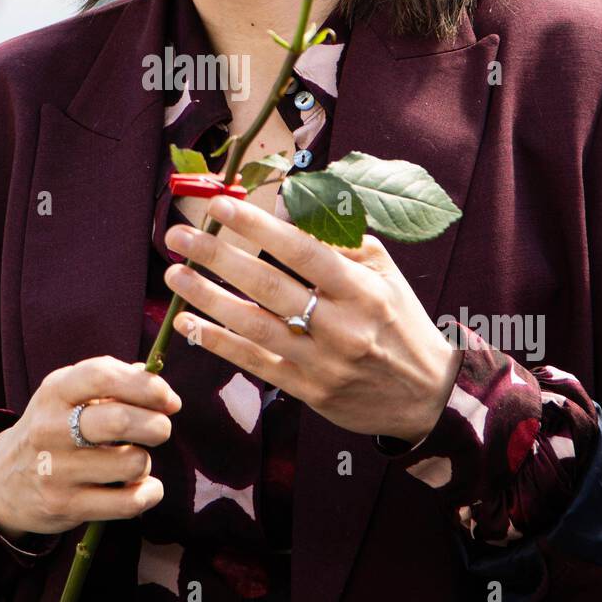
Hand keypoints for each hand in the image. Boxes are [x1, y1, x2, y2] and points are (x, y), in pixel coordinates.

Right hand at [0, 357, 181, 540]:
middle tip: (161, 429)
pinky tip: (144, 487)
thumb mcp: (69, 395)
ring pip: (130, 463)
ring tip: (135, 460)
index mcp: (55, 391)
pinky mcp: (66, 506)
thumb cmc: (54, 427)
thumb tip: (158, 383)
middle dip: (156, 425)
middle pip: (119, 421)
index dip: (145, 385)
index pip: (102, 375)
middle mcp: (51, 428)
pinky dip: (149, 493)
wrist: (3, 480)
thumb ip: (112, 383)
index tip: (168, 399)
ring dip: (146, 462)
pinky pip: (127, 502)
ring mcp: (56, 470)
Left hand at [163, 196, 461, 444]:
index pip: (302, 252)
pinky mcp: (307, 390)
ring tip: (174, 275)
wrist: (426, 395)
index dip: (259, 228)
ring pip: (253, 326)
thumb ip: (341, 244)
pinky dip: (218, 342)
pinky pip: (254, 363)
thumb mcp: (385, 275)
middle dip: (217, 258)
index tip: (222, 206)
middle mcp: (340, 326)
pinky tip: (188, 323)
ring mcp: (321, 362)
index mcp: (361, 290)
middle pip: (268, 287)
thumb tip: (289, 213)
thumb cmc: (399, 321)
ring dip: (208, 298)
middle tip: (179, 237)